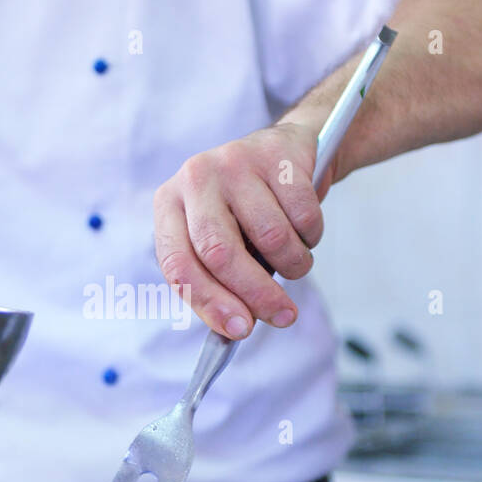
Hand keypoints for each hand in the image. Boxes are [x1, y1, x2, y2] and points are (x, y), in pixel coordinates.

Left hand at [154, 119, 332, 338]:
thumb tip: (234, 328)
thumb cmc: (248, 208)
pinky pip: (303, 216)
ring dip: (294, 264)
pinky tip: (306, 232)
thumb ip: (220, 279)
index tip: (238, 331)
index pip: (178, 264)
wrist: (285, 151)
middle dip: (257, 294)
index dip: (208, 303)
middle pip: (220, 253)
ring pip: (271, 237)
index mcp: (169, 204)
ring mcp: (234, 160)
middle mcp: (195, 178)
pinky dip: (312, 237)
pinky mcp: (276, 153)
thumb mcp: (223, 238)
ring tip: (297, 263)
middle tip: (284, 317)